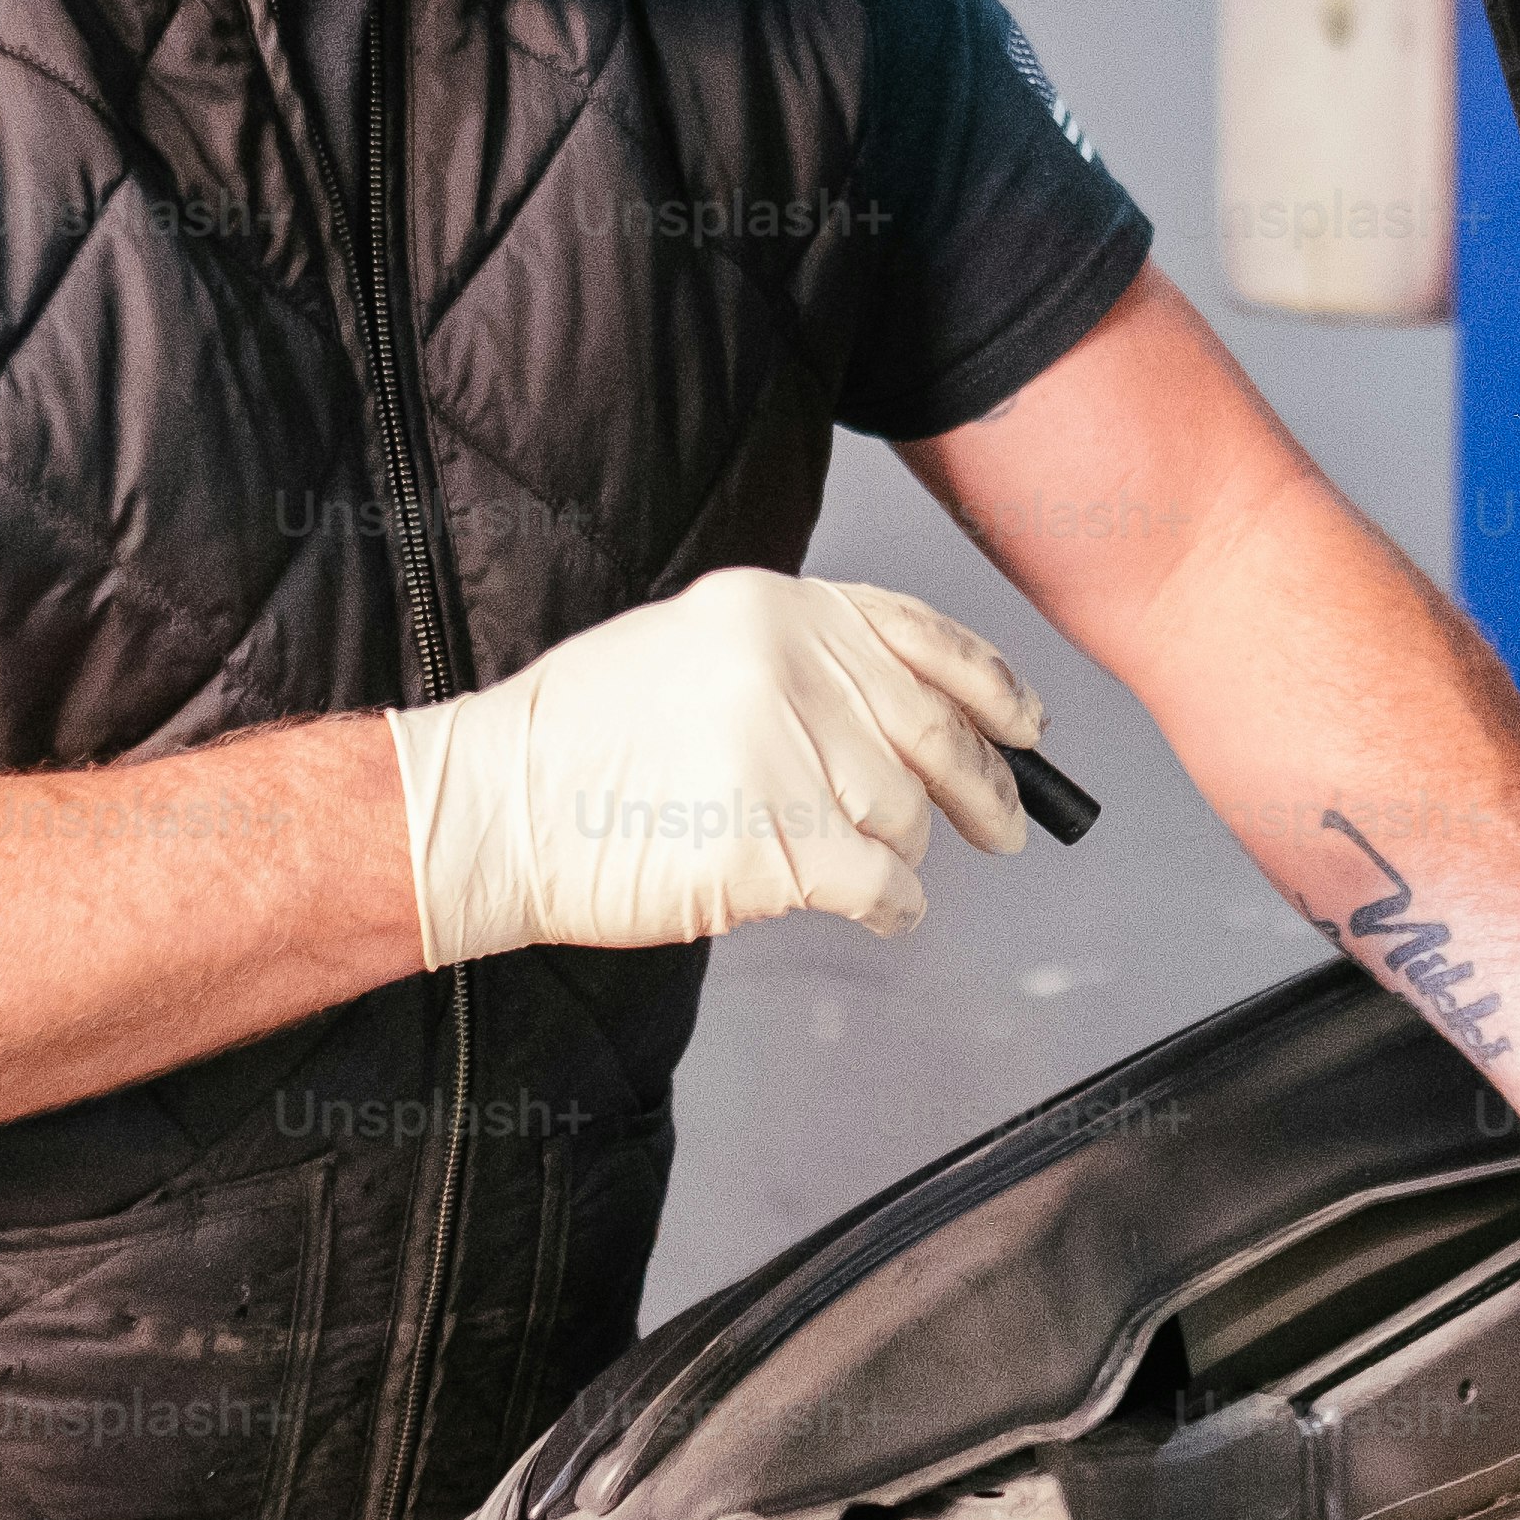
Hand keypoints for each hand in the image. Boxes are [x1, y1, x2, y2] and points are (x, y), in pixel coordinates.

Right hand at [386, 569, 1046, 961]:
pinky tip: (879, 911)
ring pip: (907, 816)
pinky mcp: (775, 841)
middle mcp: (788, 666)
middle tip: (1004, 826)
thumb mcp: (692, 649)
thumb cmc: (578, 745)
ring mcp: (783, 752)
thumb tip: (898, 720)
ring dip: (901, 853)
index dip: (991, 688)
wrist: (492, 806)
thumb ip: (797, 666)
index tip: (1028, 727)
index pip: (920, 637)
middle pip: (934, 734)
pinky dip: (893, 907)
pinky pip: (881, 883)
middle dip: (985, 790)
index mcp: (773, 608)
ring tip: (858, 865)